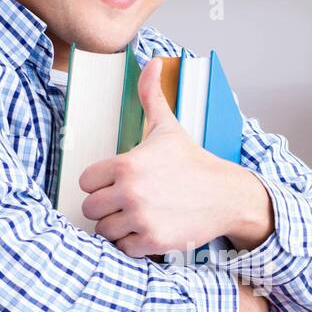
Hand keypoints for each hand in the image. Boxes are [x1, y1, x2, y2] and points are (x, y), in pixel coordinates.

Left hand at [78, 58, 273, 257]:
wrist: (226, 195)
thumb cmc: (193, 163)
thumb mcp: (168, 128)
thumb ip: (151, 96)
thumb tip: (151, 62)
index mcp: (127, 164)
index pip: (86, 182)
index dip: (100, 183)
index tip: (117, 183)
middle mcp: (130, 192)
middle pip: (91, 208)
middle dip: (106, 207)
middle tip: (125, 203)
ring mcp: (141, 218)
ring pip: (104, 231)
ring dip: (116, 227)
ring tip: (136, 216)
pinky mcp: (152, 241)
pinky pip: (123, 249)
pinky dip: (131, 244)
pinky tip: (146, 230)